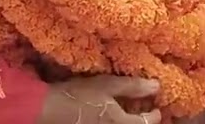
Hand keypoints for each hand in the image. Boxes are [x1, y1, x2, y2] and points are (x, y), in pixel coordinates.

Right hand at [37, 75, 161, 123]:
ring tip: (127, 115)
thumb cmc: (79, 96)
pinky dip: (116, 122)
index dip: (154, 115)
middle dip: (142, 122)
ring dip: (128, 122)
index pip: (147, 123)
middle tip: (145, 112)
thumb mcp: (107, 85)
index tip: (157, 109)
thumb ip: (133, 87)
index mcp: (122, 123)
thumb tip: (156, 86)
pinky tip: (111, 116)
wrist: (48, 111)